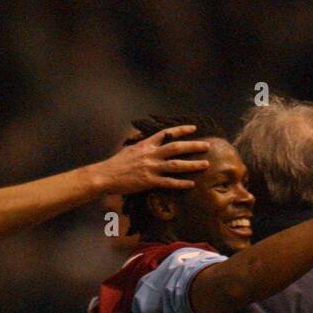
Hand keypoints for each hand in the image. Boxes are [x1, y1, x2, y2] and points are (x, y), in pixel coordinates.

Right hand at [91, 126, 209, 195]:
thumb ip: (142, 144)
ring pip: (176, 164)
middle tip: (207, 146)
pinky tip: (191, 184)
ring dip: (192, 164)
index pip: (166, 133)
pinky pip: (168, 182)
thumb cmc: (116, 164)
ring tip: (206, 164)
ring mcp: (150, 168)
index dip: (181, 130)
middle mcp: (150, 154)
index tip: (194, 129)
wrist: (106, 175)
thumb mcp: (129, 148)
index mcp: (146, 144)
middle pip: (176, 147)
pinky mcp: (149, 181)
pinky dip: (180, 183)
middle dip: (193, 146)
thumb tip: (148, 139)